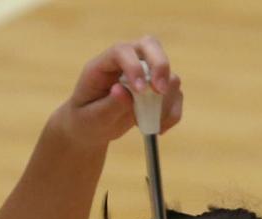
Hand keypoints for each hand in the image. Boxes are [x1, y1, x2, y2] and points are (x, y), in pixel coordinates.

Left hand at [54, 36, 183, 149]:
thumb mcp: (90, 118)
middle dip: (160, 66)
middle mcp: (127, 62)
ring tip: (150, 125)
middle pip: (151, 46)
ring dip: (165, 101)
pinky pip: (175, 96)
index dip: (134, 66)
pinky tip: (158, 129)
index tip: (140, 90)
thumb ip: (107, 106)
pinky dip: (171, 113)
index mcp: (105, 64)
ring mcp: (145, 74)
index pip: (122, 51)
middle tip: (160, 91)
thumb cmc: (86, 120)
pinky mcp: (157, 91)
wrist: (91, 129)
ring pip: (168, 74)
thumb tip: (123, 92)